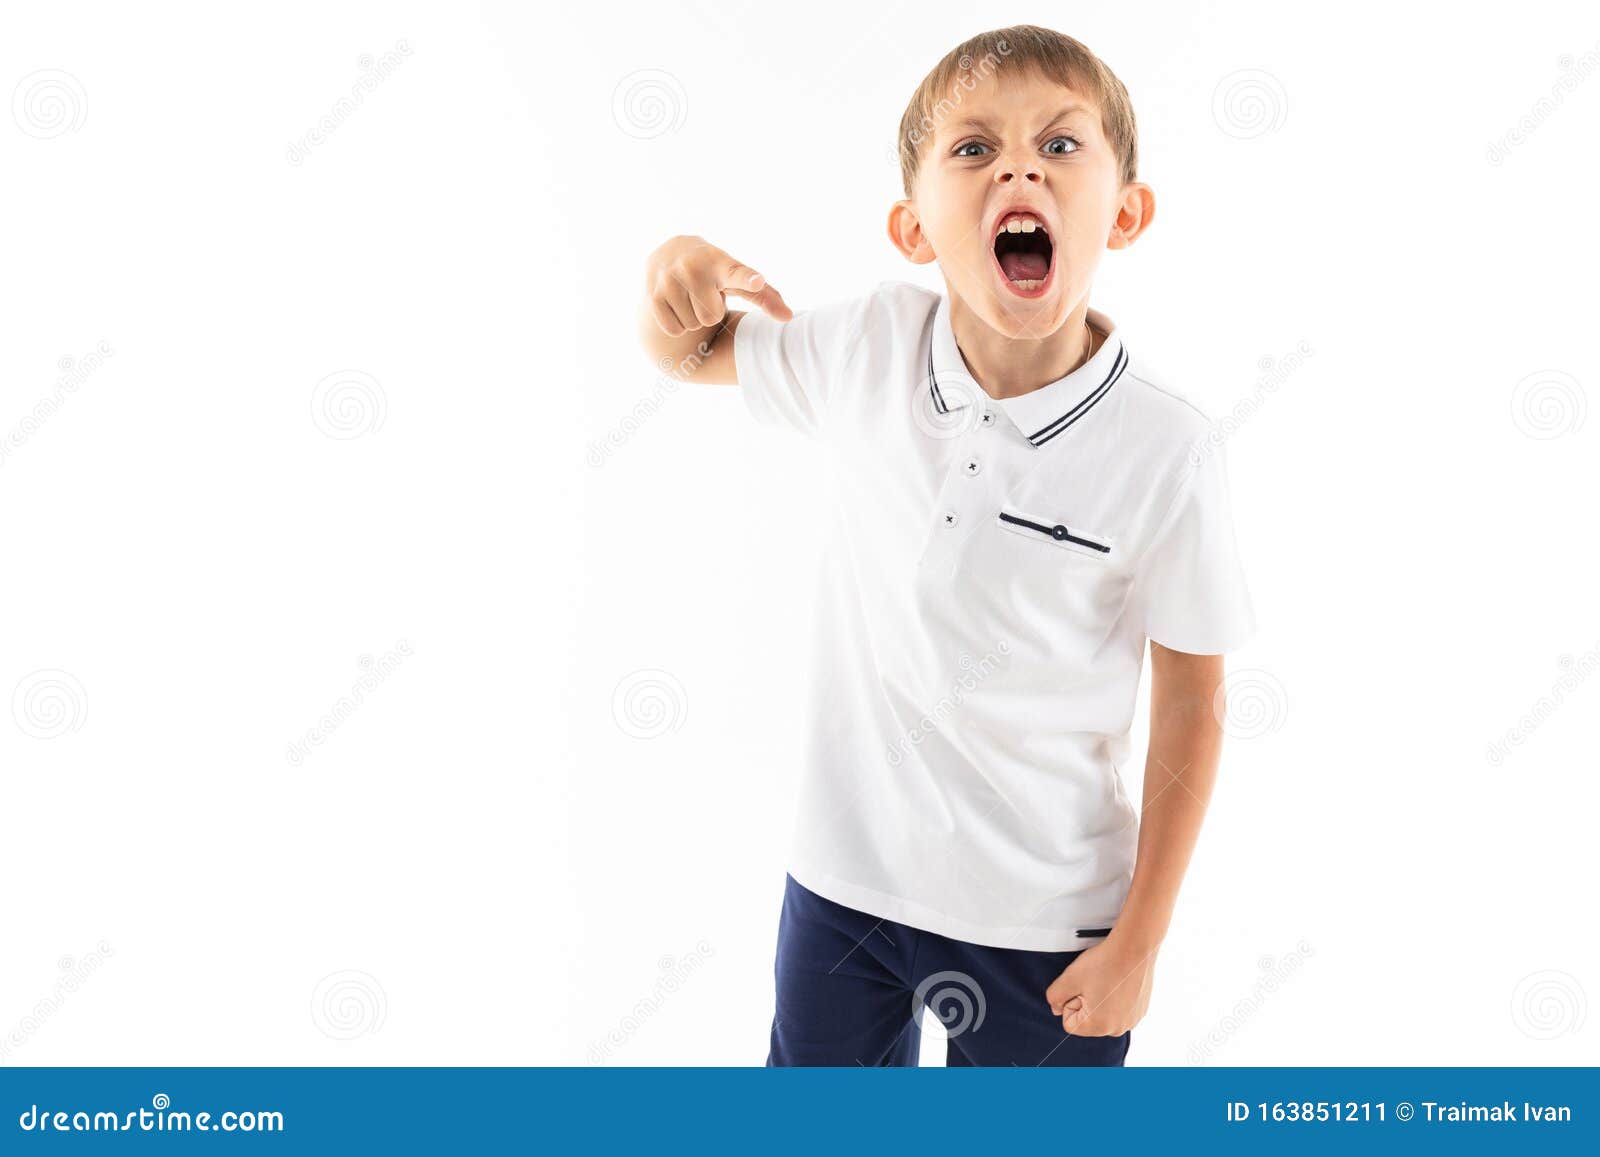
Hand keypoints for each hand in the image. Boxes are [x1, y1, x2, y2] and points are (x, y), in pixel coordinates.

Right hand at [644, 235, 792, 336]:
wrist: (669, 252)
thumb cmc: (714, 271)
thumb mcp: (738, 278)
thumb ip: (766, 296)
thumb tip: (789, 317)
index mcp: (720, 262)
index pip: (736, 274)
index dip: (748, 279)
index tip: (757, 281)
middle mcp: (693, 266)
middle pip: (711, 317)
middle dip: (710, 312)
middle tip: (704, 294)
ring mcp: (670, 279)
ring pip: (693, 324)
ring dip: (693, 317)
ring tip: (689, 296)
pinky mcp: (652, 294)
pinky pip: (675, 329)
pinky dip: (678, 323)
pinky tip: (675, 304)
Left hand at [1043, 934, 1157, 1036]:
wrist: (1134, 947)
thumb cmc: (1105, 962)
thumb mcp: (1069, 978)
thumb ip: (1055, 997)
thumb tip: (1056, 1009)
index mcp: (1099, 1026)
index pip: (1069, 1024)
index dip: (1070, 1002)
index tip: (1082, 987)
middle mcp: (1118, 1029)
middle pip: (1088, 1021)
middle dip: (1085, 1002)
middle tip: (1094, 982)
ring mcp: (1132, 1020)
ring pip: (1102, 1015)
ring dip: (1100, 1000)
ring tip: (1107, 980)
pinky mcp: (1140, 1010)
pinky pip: (1118, 1010)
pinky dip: (1114, 998)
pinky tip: (1118, 980)